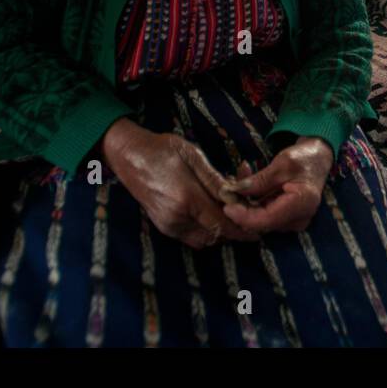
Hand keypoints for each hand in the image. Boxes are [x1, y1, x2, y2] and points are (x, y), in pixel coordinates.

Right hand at [102, 118, 259, 247]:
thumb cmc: (162, 149)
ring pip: (204, 238)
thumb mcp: (193, 156)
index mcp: (186, 199)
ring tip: (226, 204)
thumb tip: (236, 197)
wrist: (128, 155)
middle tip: (242, 207)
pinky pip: (192, 234)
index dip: (242, 230)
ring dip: (219, 228)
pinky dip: (205, 227)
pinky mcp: (163, 225)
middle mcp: (176, 218)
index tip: (258, 231)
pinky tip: (209, 207)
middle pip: (215, 236)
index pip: (222, 224)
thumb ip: (215, 180)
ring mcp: (167, 225)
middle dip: (232, 226)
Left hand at [223, 137, 334, 233]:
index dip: (244, 216)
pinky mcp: (286, 218)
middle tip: (228, 188)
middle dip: (241, 208)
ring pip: (260, 220)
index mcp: (302, 204)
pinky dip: (251, 203)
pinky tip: (244, 187)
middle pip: (261, 223)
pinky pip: (263, 215)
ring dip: (244, 204)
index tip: (226, 206)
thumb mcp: (281, 164)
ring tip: (236, 180)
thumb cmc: (303, 158)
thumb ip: (259, 180)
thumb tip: (235, 191)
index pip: (267, 219)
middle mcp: (299, 218)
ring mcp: (293, 221)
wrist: (317, 159)